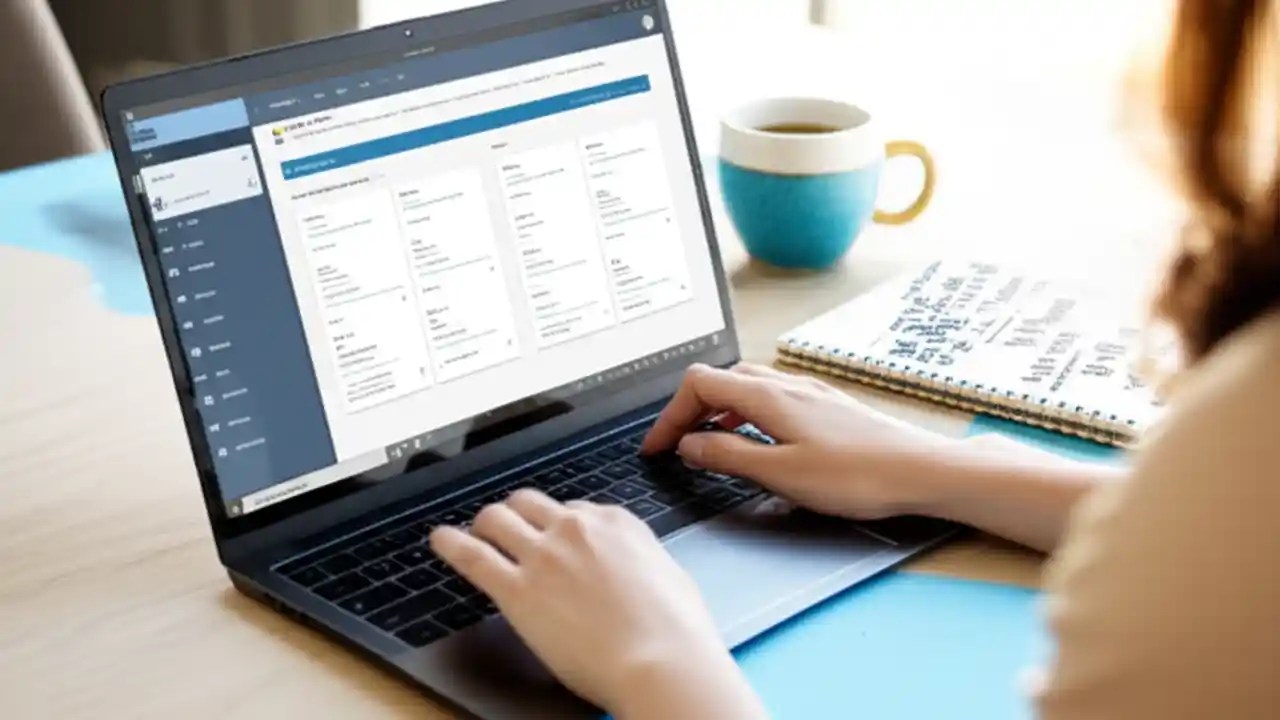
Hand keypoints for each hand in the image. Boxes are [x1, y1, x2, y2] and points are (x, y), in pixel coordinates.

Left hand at [429, 490, 765, 718]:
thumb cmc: (677, 631)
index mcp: (615, 522)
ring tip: (474, 533)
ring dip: (483, 524)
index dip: (557, 525)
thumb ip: (642, 562)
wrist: (661, 661)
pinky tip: (440, 541)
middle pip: (528, 503)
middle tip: (507, 529)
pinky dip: (450, 544)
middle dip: (515, 513)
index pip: (572, 510)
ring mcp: (543, 556)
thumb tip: (635, 569)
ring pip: (496, 518)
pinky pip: (472, 556)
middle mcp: (575, 529)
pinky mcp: (517, 590)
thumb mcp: (669, 576)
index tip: (551, 537)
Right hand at [641, 363, 957, 519]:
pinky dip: (746, 415)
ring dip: (718, 412)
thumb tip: (689, 445)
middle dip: (690, 411)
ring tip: (709, 445)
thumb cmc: (857, 475)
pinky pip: (771, 398)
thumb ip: (729, 456)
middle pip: (720, 380)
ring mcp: (808, 392)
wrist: (922, 470)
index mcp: (767, 395)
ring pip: (746, 388)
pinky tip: (758, 442)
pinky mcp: (826, 406)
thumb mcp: (780, 473)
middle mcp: (785, 383)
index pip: (699, 384)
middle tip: (677, 447)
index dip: (669, 415)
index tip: (657, 448)